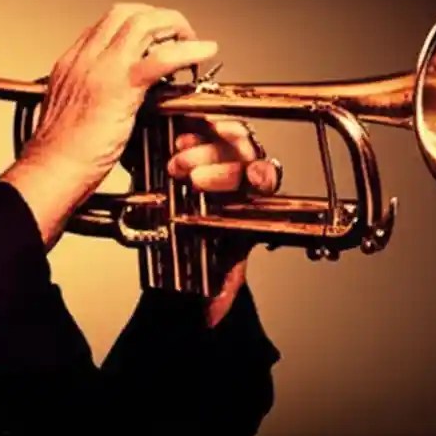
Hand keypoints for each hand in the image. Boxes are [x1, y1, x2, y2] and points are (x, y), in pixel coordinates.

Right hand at [1, 3, 217, 247]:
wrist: (51, 170)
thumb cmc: (62, 152)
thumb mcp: (73, 109)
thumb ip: (93, 92)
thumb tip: (118, 92)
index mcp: (73, 62)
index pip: (109, 23)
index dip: (140, 22)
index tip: (159, 36)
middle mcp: (85, 57)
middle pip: (127, 13)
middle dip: (160, 16)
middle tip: (180, 34)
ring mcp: (102, 68)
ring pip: (143, 24)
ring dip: (175, 26)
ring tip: (193, 41)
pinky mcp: (120, 87)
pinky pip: (161, 58)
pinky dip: (188, 50)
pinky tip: (204, 52)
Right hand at [165, 116, 281, 326]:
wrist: (168, 221)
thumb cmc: (200, 238)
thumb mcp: (212, 260)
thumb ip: (220, 283)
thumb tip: (212, 313)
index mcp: (252, 195)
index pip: (267, 178)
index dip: (263, 175)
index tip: (253, 179)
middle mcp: (241, 166)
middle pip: (246, 153)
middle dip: (222, 165)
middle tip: (194, 178)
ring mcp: (218, 146)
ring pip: (225, 135)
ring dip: (203, 148)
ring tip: (177, 164)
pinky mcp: (194, 132)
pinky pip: (199, 121)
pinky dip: (190, 129)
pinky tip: (177, 140)